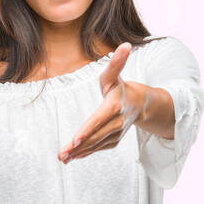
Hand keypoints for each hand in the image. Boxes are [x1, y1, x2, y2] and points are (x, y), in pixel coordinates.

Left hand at [58, 43, 147, 162]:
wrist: (141, 104)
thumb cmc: (121, 88)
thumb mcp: (115, 75)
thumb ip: (117, 62)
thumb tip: (125, 44)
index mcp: (115, 105)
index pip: (99, 119)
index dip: (88, 130)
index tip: (76, 140)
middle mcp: (118, 121)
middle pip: (96, 135)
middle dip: (79, 146)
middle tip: (62, 154)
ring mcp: (117, 132)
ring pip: (97, 144)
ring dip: (80, 153)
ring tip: (63, 158)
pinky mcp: (115, 139)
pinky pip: (100, 147)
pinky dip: (87, 153)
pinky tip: (74, 157)